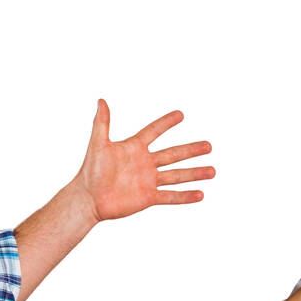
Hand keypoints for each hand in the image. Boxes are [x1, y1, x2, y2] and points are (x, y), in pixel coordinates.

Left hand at [72, 100, 214, 221]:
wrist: (88, 199)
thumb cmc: (90, 171)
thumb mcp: (98, 144)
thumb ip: (102, 123)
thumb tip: (101, 100)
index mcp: (134, 148)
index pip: (154, 131)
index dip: (166, 123)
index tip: (181, 114)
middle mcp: (145, 163)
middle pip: (173, 154)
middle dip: (191, 150)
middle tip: (209, 145)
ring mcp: (148, 181)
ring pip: (177, 175)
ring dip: (195, 173)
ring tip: (213, 170)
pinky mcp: (148, 197)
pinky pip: (170, 196)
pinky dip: (185, 196)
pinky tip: (200, 194)